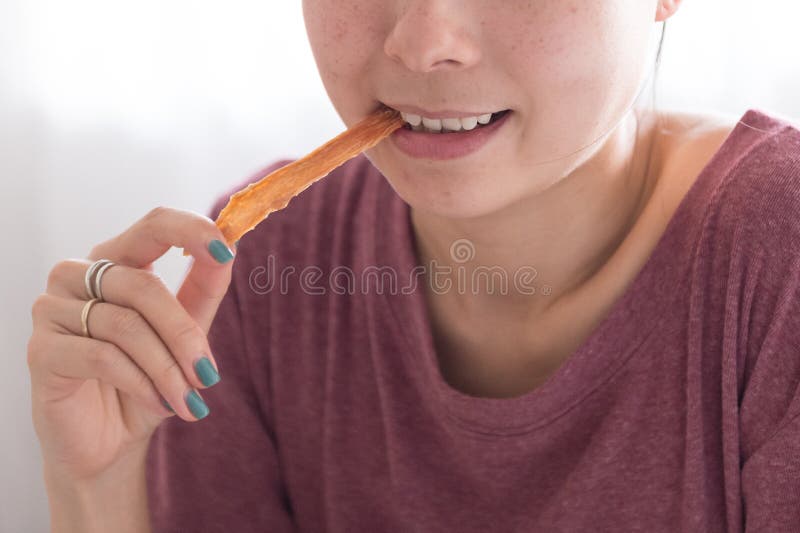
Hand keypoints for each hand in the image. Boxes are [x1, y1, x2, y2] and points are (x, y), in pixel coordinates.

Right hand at [28, 206, 236, 484]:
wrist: (109, 442)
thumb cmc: (147, 379)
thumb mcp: (185, 331)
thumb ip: (204, 288)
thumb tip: (229, 251)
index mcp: (116, 260)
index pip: (153, 224)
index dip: (191, 231)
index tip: (227, 251)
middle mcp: (78, 275)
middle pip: (143, 285)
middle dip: (184, 334)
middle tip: (209, 375)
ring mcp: (52, 309)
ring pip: (126, 325)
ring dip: (167, 369)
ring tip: (188, 399)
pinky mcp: (41, 350)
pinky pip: (102, 356)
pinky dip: (140, 383)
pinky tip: (158, 404)